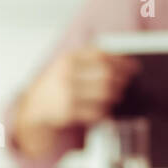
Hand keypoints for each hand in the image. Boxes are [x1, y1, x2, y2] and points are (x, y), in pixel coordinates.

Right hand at [23, 47, 138, 129]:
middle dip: (121, 80)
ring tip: (116, 96)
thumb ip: (90, 59)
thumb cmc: (57, 84)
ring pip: (105, 94)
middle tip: (126, 83)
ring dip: (115, 96)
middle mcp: (67, 73)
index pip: (102, 56)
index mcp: (69, 58)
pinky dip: (105, 111)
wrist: (34, 106)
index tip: (133, 67)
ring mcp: (67, 92)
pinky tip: (105, 109)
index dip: (121, 62)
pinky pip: (97, 111)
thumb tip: (123, 60)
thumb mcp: (67, 64)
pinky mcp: (68, 111)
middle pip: (106, 75)